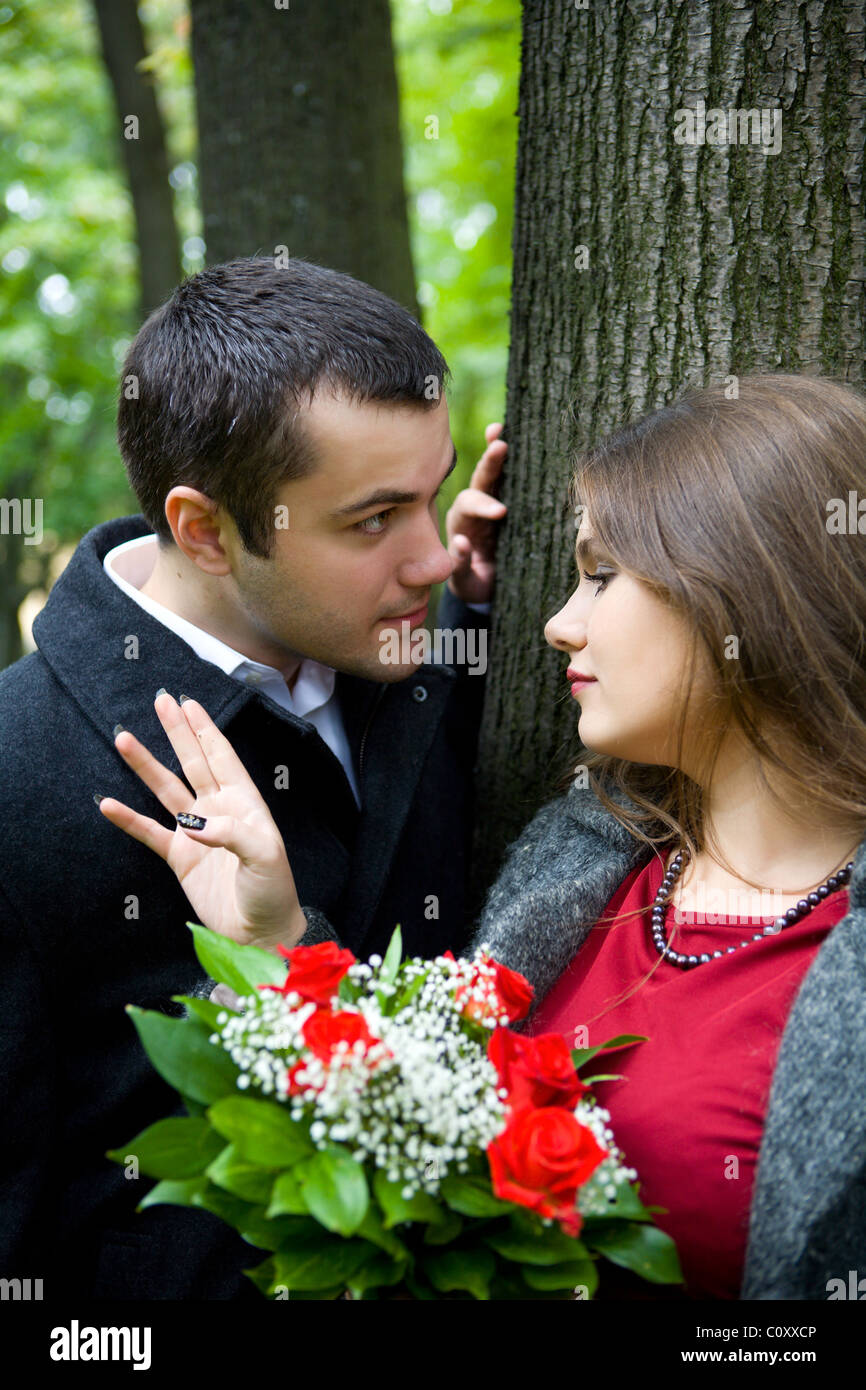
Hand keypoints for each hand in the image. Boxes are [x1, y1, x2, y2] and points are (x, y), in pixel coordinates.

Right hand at [97, 692, 305, 954]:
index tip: (188, 703)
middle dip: (177, 732)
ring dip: (146, 766)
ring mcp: (197, 833)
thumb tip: (191, 824)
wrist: (259, 932)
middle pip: (193, 762)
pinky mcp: (180, 858)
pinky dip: (129, 819)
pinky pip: (150, 832)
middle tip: (160, 700)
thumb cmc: (273, 890)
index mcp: (244, 803)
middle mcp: (219, 811)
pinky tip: (109, 803)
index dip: (205, 729)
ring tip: (124, 739)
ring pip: (167, 790)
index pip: (222, 756)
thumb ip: (230, 833)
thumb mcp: (264, 856)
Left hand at [445, 421, 506, 604]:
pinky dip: (515, 461)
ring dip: (499, 452)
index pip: (469, 505)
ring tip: (501, 431)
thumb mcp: (465, 580)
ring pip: (496, 474)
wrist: (483, 583)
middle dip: (490, 463)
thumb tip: (460, 542)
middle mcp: (475, 506)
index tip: (500, 512)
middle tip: (501, 446)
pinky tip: (522, 440)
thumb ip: (459, 564)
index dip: (483, 506)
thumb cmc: (472, 581)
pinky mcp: (512, 501)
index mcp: (461, 522)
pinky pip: (513, 479)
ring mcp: (494, 501)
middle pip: (480, 479)